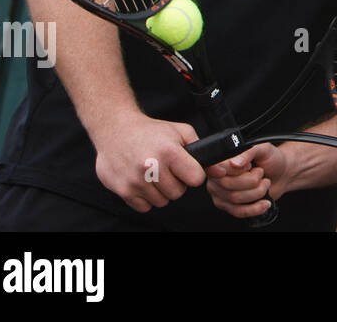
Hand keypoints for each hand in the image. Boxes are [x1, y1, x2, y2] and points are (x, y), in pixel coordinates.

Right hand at [91, 112, 205, 212]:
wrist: (116, 129)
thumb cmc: (151, 131)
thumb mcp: (180, 132)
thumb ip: (202, 150)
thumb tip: (220, 171)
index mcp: (169, 152)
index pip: (195, 179)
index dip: (194, 174)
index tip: (188, 169)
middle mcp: (151, 167)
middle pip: (179, 193)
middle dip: (177, 183)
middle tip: (168, 170)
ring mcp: (136, 181)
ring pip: (162, 201)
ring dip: (161, 191)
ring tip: (154, 174)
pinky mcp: (123, 190)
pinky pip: (145, 207)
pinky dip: (146, 198)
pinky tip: (143, 181)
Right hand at [205, 144, 287, 218]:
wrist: (281, 174)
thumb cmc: (271, 159)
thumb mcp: (263, 149)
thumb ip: (249, 152)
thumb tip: (234, 163)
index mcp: (224, 160)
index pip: (216, 167)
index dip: (230, 169)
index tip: (247, 167)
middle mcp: (218, 177)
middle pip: (227, 184)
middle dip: (251, 180)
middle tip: (260, 173)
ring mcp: (222, 193)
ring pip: (235, 198)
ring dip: (257, 191)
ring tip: (264, 183)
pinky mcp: (230, 207)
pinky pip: (238, 211)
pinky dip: (255, 208)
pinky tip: (264, 202)